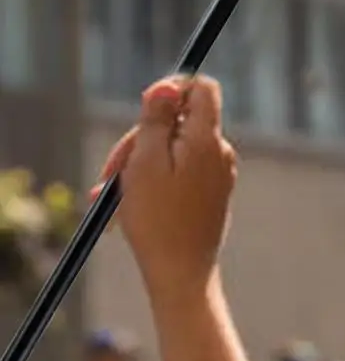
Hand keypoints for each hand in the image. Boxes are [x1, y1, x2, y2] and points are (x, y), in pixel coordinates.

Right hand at [92, 76, 237, 300]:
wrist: (182, 276)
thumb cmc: (158, 220)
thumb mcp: (146, 163)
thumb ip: (157, 120)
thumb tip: (168, 85)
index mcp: (206, 138)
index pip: (203, 88)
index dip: (173, 89)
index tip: (145, 109)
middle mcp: (219, 151)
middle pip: (180, 121)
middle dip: (141, 141)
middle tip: (110, 173)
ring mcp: (218, 172)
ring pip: (174, 151)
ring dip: (140, 169)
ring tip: (112, 200)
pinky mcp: (211, 192)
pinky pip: (180, 174)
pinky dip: (154, 184)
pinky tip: (128, 209)